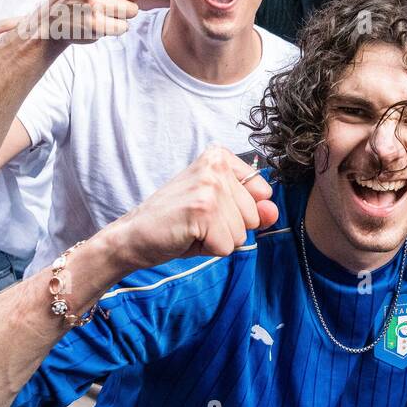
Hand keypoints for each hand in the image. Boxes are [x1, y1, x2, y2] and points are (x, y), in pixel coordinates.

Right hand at [105, 147, 278, 273]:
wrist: (133, 236)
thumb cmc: (176, 221)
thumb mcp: (220, 210)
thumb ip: (252, 209)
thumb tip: (272, 212)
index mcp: (221, 156)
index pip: (263, 192)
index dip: (240, 211)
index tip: (209, 207)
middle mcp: (217, 165)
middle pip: (254, 215)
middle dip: (229, 228)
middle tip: (197, 221)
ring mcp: (210, 186)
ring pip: (242, 233)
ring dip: (218, 240)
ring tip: (192, 229)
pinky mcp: (203, 210)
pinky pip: (227, 246)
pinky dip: (209, 250)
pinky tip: (187, 237)